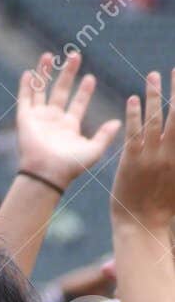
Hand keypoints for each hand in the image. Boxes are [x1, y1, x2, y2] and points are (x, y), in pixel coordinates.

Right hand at [17, 52, 120, 191]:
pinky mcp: (25, 120)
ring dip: (44, 74)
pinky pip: (24, 100)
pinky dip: (26, 87)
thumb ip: (105, 136)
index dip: (84, 92)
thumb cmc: (70, 166)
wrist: (47, 173)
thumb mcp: (94, 150)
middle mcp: (54, 121)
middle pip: (61, 91)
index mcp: (69, 128)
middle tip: (75, 55)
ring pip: (41, 91)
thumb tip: (118, 122)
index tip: (91, 78)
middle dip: (68, 73)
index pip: (77, 104)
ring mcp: (38, 119)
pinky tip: (29, 73)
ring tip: (49, 55)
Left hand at [112, 69, 174, 229]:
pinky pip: (133, 133)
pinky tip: (134, 99)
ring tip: (153, 75)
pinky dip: (134, 115)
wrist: (141, 226)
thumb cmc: (162, 207)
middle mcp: (170, 154)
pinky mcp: (131, 162)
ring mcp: (150, 157)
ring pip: (154, 120)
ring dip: (154, 95)